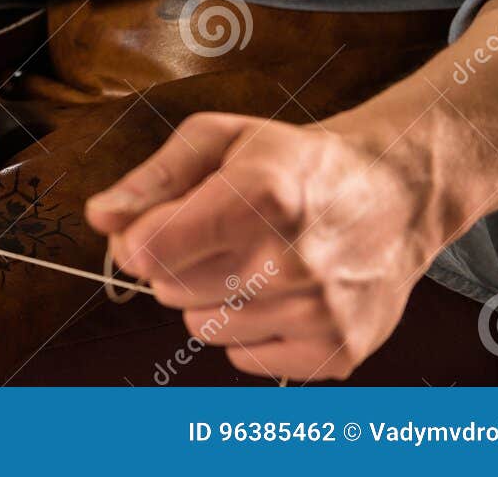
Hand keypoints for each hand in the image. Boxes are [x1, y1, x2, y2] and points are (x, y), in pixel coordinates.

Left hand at [85, 112, 441, 380]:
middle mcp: (291, 260)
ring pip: (202, 328)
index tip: (152, 227)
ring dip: (211, 298)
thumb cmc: (295, 162)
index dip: (138, 240)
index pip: (151, 249)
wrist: (396, 194)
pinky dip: (249, 331)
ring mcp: (317, 312)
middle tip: (217, 236)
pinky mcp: (336, 352)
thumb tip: (100, 217)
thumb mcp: (220, 139)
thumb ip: (152, 178)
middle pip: (169, 290)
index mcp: (259, 196)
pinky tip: (279, 294)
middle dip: (176, 264)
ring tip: (252, 261)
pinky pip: (243, 358)